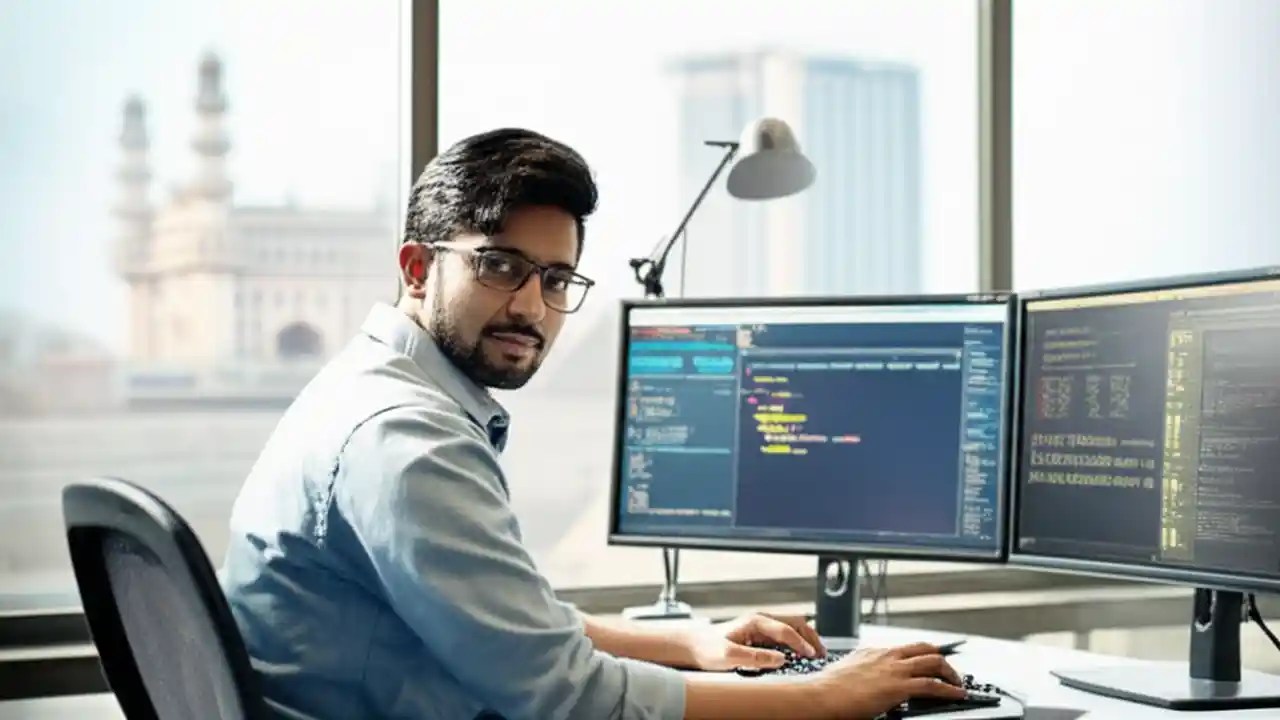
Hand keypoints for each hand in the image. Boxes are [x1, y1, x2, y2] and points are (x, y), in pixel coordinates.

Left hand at [682, 612, 825, 670]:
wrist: (692, 646)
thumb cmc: (707, 648)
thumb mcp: (729, 656)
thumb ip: (756, 657)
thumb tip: (781, 658)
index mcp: (755, 621)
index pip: (786, 630)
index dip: (801, 644)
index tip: (812, 656)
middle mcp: (760, 620)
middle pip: (795, 622)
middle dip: (811, 636)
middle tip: (822, 653)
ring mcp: (760, 626)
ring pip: (792, 626)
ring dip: (806, 637)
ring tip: (816, 653)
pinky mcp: (759, 634)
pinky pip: (784, 634)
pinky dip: (796, 641)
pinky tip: (800, 653)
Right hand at [808, 642, 967, 718]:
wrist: (822, 695)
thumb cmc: (828, 689)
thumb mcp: (848, 671)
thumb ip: (863, 670)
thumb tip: (867, 680)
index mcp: (873, 652)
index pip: (906, 648)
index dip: (922, 653)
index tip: (930, 658)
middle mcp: (886, 656)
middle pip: (924, 648)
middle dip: (941, 658)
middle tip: (949, 670)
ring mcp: (894, 669)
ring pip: (933, 662)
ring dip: (950, 672)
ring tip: (957, 682)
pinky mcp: (898, 686)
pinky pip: (932, 685)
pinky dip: (949, 689)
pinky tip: (957, 694)